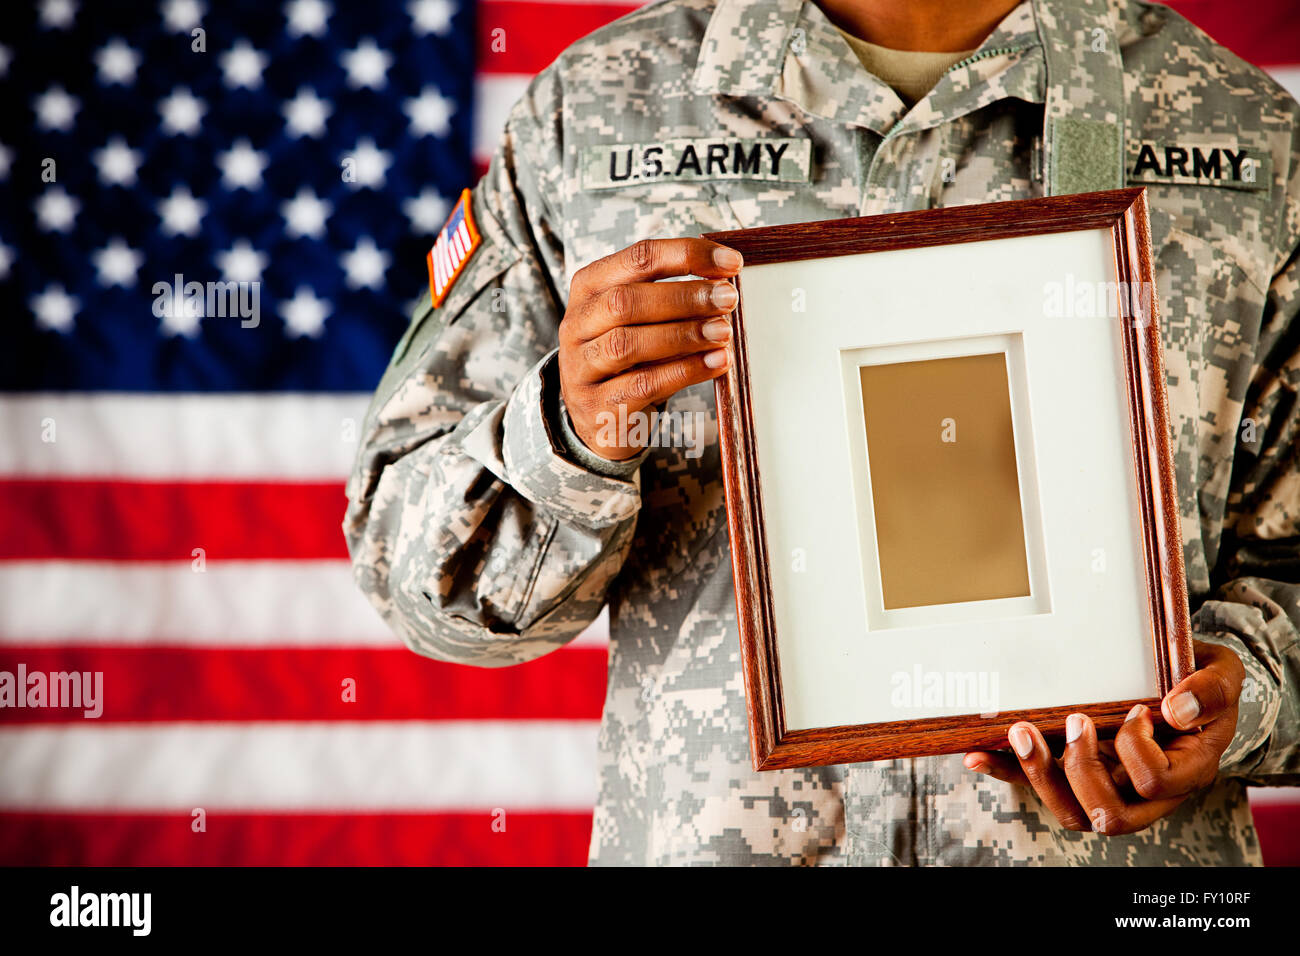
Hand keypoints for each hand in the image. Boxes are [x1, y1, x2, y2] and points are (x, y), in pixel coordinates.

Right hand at [558, 237, 741, 460]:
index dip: (687, 255)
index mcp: (590, 289)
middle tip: (727, 299)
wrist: (600, 419)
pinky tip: (715, 363)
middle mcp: (577, 325)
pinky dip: (684, 371)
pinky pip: (642, 384)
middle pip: (625, 301)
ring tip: (723, 332)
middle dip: (684, 297)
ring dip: (683, 335)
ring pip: (627, 344)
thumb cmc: (629, 361)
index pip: (638, 258)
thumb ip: (671, 301)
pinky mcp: (596, 406)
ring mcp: (580, 368)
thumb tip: (723, 286)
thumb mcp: (642, 323)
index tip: (731, 262)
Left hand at [963, 640, 1244, 834]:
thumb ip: (1209, 691)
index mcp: (1184, 772)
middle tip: (1076, 720)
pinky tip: (976, 753)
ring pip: (1069, 809)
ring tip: (1021, 732)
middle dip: (1082, 770)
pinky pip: (1037, 784)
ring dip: (1038, 773)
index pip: (1155, 784)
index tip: (1135, 709)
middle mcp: (1144, 792)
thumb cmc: (1203, 683)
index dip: (1137, 749)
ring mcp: (1107, 786)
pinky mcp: (1073, 773)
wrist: (1187, 683)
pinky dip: (1004, 771)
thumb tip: (1175, 708)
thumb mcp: (1223, 676)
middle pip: (1106, 814)